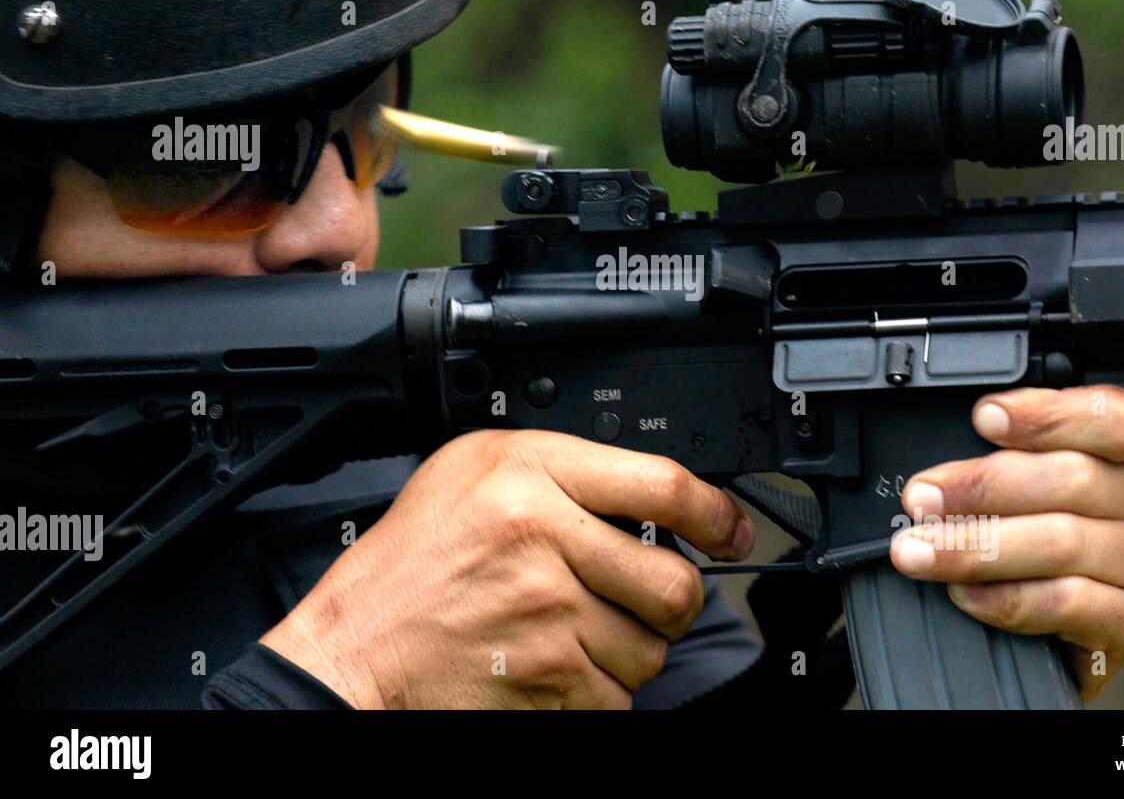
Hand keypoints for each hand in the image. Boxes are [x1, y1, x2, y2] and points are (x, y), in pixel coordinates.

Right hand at [262, 429, 752, 707]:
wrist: (357, 649)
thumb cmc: (415, 559)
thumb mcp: (476, 470)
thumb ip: (562, 466)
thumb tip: (652, 490)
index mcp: (529, 473)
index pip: (661, 483)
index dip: (714, 511)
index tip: (728, 529)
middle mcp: (543, 537)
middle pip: (674, 582)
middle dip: (672, 600)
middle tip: (645, 596)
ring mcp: (548, 615)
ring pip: (652, 648)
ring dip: (631, 649)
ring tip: (578, 630)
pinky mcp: (547, 679)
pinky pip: (619, 696)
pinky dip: (599, 691)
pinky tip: (557, 664)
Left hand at [889, 385, 1123, 699]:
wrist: (1054, 617)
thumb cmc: (1032, 523)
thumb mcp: (1023, 472)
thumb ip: (1002, 451)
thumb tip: (941, 466)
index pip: (1114, 417)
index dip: (1046, 415)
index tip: (984, 418)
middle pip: (1072, 480)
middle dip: (980, 488)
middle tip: (921, 500)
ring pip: (1061, 543)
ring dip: (974, 548)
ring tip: (918, 551)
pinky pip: (1065, 603)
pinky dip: (1003, 598)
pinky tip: (965, 594)